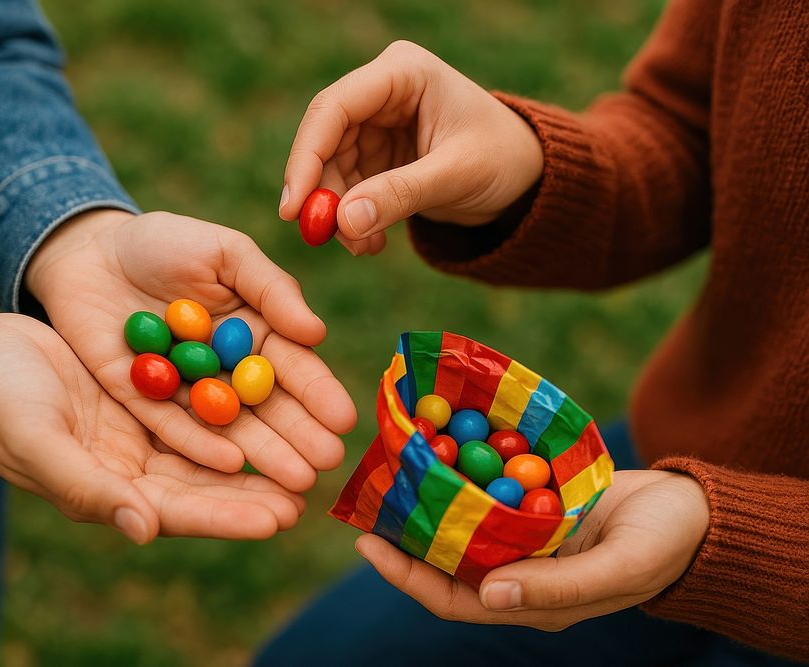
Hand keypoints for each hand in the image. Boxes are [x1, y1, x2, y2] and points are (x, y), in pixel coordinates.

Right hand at [0, 313, 304, 542]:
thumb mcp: (38, 443)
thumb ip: (88, 489)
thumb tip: (144, 531)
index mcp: (106, 492)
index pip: (178, 512)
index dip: (228, 517)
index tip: (276, 518)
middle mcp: (130, 471)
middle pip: (205, 487)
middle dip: (256, 492)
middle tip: (309, 493)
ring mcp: (138, 437)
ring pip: (207, 452)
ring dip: (254, 456)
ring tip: (302, 460)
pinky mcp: (144, 402)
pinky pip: (195, 412)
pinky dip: (230, 414)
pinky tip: (266, 409)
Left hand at [24, 209, 356, 492]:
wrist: (90, 250)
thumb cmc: (164, 242)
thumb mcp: (225, 253)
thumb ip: (271, 289)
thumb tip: (317, 333)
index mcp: (252, 333)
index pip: (292, 366)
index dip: (318, 393)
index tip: (343, 420)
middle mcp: (224, 369)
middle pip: (266, 406)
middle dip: (299, 434)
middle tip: (327, 462)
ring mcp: (185, 390)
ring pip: (228, 425)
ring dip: (263, 453)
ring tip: (296, 481)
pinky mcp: (143, 401)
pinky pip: (173, 427)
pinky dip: (201, 445)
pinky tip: (232, 467)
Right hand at [279, 40, 543, 255]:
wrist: (525, 177)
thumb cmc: (503, 160)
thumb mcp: (455, 176)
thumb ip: (400, 194)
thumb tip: (343, 221)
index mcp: (403, 73)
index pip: (336, 107)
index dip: (307, 154)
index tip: (295, 204)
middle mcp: (382, 91)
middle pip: (325, 139)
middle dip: (321, 191)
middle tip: (320, 236)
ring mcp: (376, 123)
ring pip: (330, 168)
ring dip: (338, 212)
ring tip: (363, 247)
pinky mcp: (376, 155)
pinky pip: (346, 187)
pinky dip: (352, 218)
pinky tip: (370, 244)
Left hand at [355, 470, 709, 629]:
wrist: (696, 512)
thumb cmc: (665, 544)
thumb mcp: (619, 567)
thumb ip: (557, 586)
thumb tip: (489, 597)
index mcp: (531, 600)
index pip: (451, 598)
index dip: (406, 576)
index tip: (367, 544)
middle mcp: (517, 571)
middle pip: (445, 558)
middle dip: (405, 534)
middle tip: (367, 499)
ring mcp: (525, 537)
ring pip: (462, 523)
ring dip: (430, 500)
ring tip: (395, 469)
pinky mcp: (536, 505)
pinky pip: (490, 492)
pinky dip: (466, 472)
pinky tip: (445, 445)